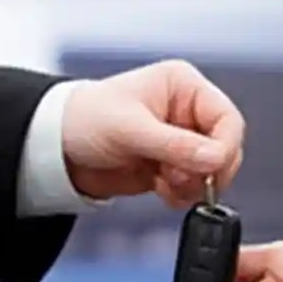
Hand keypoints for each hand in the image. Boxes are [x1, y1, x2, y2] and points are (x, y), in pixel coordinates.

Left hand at [62, 60, 244, 205]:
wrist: (55, 149)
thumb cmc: (85, 119)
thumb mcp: (130, 129)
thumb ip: (175, 145)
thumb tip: (215, 159)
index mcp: (183, 87)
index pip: (226, 118)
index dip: (224, 146)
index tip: (211, 168)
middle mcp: (187, 112)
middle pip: (225, 147)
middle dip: (208, 169)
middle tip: (182, 178)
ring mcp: (180, 141)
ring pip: (212, 171)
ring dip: (194, 184)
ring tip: (165, 182)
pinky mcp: (170, 166)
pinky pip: (194, 186)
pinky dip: (182, 194)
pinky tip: (160, 190)